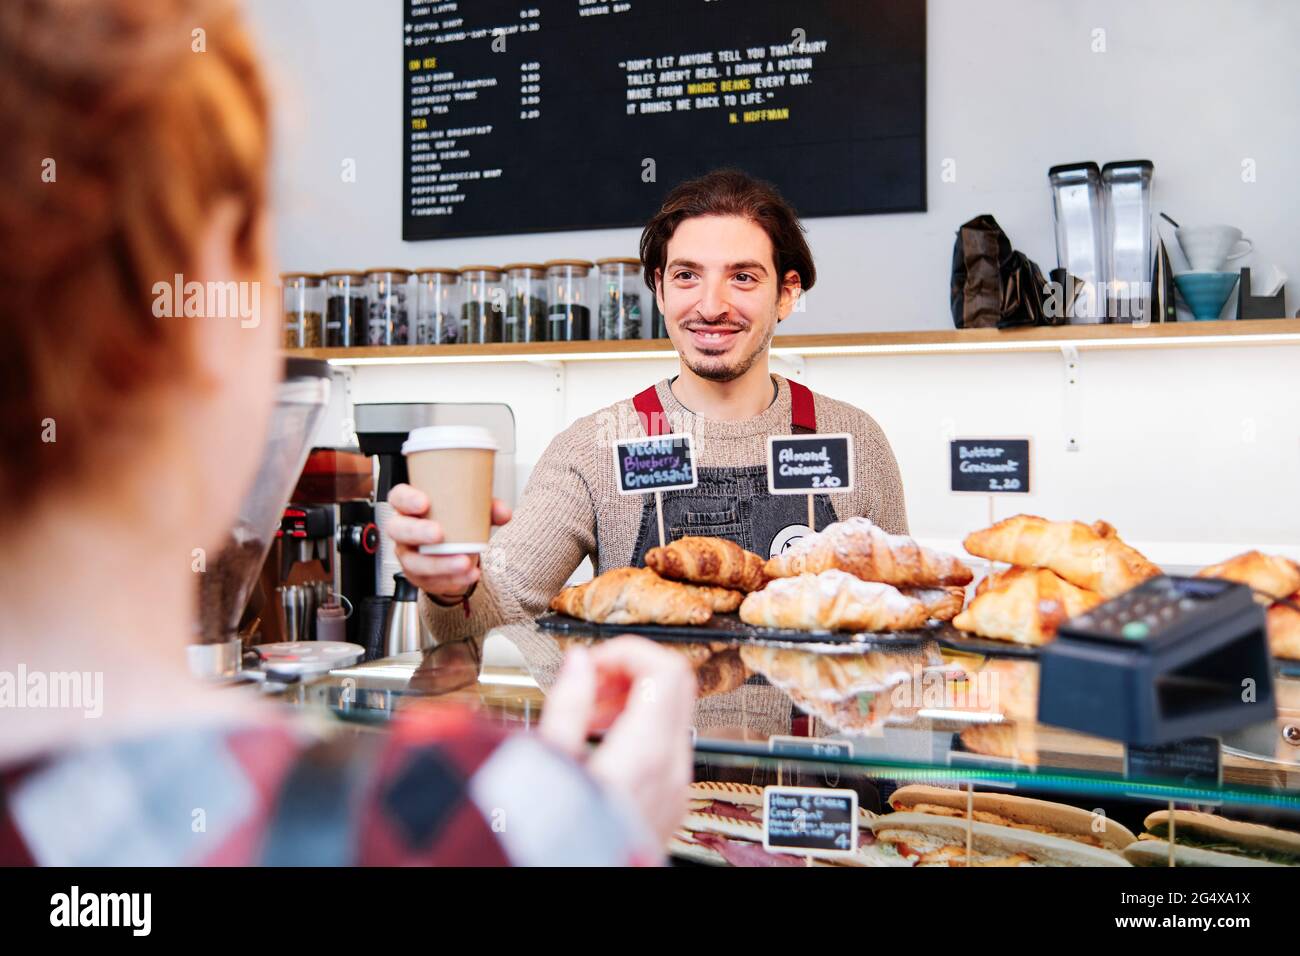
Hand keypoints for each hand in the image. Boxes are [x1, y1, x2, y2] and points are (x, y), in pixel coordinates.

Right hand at [386, 483, 511, 601]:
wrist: (454, 552)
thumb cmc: (454, 524)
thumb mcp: (470, 511)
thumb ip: (487, 508)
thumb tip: (503, 512)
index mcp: (411, 507)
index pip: (398, 497)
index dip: (406, 499)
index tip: (424, 502)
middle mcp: (404, 530)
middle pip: (397, 530)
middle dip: (417, 532)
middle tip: (439, 534)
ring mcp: (408, 554)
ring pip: (413, 562)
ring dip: (439, 564)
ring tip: (464, 562)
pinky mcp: (418, 576)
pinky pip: (429, 580)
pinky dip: (451, 579)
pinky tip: (467, 575)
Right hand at [541, 637, 695, 845]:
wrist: (573, 883)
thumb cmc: (554, 840)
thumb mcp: (548, 764)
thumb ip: (568, 704)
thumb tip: (580, 663)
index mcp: (646, 753)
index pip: (665, 668)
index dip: (627, 650)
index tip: (592, 658)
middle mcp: (673, 770)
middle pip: (678, 686)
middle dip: (632, 670)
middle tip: (591, 680)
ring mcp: (676, 790)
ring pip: (675, 715)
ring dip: (636, 699)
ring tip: (589, 712)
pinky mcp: (669, 805)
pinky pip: (669, 748)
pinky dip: (641, 729)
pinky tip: (602, 741)